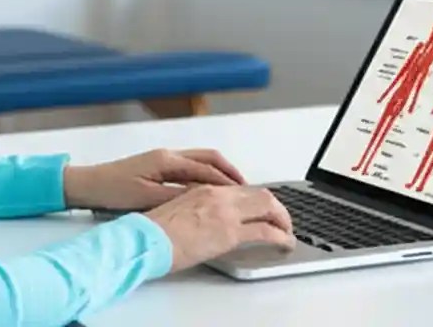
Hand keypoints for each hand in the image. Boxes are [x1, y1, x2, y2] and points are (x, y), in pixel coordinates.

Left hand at [62, 148, 246, 210]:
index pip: (205, 168)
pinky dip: (206, 174)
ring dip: (219, 171)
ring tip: (234, 187)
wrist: (89, 184)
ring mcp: (164, 158)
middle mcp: (168, 155)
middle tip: (245, 186)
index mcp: (166, 160)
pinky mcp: (159, 166)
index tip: (242, 191)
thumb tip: (200, 199)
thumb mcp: (145, 198)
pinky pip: (191, 166)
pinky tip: (210, 188)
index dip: (225, 180)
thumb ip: (174, 197)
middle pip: (208, 157)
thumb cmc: (112, 190)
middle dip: (229, 170)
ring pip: (201, 160)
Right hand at [145, 185, 295, 272]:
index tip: (264, 210)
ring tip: (287, 233)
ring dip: (283, 220)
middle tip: (282, 221)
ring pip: (268, 207)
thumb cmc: (153, 231)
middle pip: (261, 194)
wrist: (144, 239)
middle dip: (277, 208)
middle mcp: (219, 195)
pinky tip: (285, 243)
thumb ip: (200, 209)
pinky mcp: (230, 233)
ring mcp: (226, 212)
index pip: (242, 189)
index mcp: (205, 188)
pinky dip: (280, 236)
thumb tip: (211, 220)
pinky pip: (265, 231)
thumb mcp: (179, 210)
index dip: (259, 200)